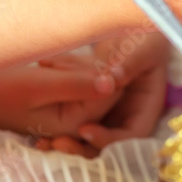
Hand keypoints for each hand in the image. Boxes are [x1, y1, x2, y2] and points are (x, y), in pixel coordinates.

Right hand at [0, 58, 121, 137]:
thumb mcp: (37, 83)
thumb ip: (77, 85)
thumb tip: (114, 84)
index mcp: (73, 126)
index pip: (110, 92)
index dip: (91, 68)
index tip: (57, 65)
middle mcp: (77, 125)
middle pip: (105, 85)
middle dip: (81, 67)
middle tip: (47, 65)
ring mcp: (72, 115)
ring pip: (94, 77)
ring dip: (72, 64)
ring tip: (42, 65)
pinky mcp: (66, 103)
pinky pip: (81, 77)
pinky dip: (66, 66)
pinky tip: (44, 66)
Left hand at [38, 33, 169, 156]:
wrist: (130, 35)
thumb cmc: (144, 41)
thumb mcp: (143, 50)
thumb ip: (130, 63)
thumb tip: (114, 78)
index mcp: (145, 109)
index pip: (133, 135)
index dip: (110, 138)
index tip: (85, 130)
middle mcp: (126, 118)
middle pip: (108, 145)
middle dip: (83, 147)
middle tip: (58, 143)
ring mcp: (107, 116)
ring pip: (88, 139)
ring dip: (68, 143)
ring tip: (43, 143)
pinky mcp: (89, 110)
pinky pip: (75, 126)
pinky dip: (58, 131)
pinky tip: (36, 135)